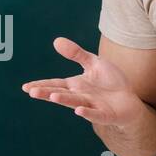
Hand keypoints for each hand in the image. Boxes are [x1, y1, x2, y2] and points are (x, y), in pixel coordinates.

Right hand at [22, 36, 146, 126]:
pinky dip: (88, 113)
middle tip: (31, 91)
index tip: (25, 87)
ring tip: (52, 96)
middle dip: (46, 93)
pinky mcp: (106, 114)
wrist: (130, 101)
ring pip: (76, 102)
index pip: (55, 84)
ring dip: (64, 100)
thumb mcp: (94, 63)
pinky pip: (96, 114)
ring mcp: (92, 106)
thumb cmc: (110, 83)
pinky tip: (79, 111)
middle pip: (61, 93)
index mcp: (75, 85)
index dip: (41, 85)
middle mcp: (80, 96)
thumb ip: (76, 54)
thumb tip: (56, 41)